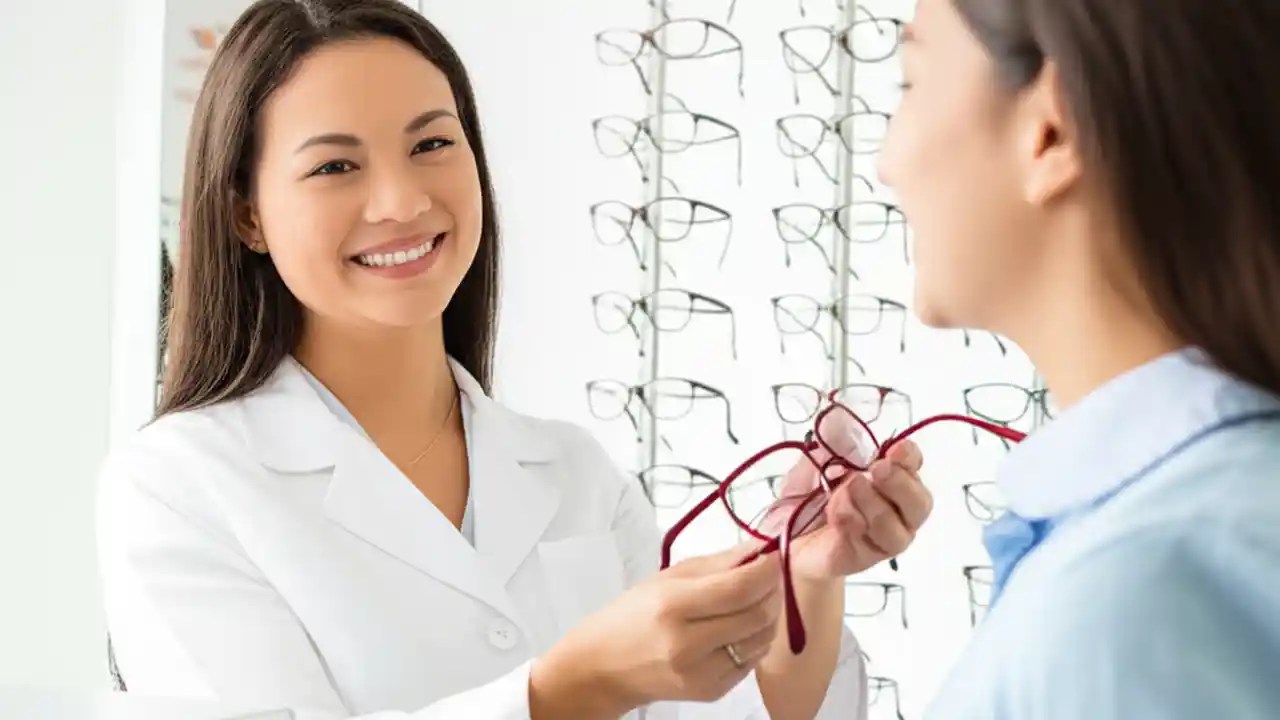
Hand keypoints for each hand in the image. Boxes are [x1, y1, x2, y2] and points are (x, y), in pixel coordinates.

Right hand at [529, 544, 782, 717]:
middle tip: (769, 576)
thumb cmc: (632, 615)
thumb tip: (762, 546)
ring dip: (769, 615)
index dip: (766, 569)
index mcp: (672, 607)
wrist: (604, 667)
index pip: (739, 588)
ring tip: (755, 600)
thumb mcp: (667, 578)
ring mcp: (701, 674)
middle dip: (772, 590)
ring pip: (761, 640)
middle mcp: (688, 644)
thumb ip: (719, 563)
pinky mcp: (711, 692)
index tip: (774, 554)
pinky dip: (755, 640)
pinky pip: (752, 662)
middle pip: (757, 615)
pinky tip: (740, 627)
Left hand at [770, 411, 932, 580]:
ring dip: (873, 504)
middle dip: (900, 483)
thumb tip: (839, 416)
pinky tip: (835, 514)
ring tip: (846, 490)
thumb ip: (831, 442)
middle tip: (877, 469)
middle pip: (920, 503)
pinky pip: (871, 543)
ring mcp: (882, 538)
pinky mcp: (864, 558)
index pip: (914, 466)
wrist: (780, 538)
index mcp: (888, 480)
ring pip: (897, 528)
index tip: (896, 449)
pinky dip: (854, 522)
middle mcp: (894, 511)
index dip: (910, 457)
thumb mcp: (815, 463)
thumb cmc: (806, 499)